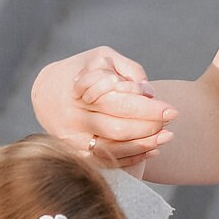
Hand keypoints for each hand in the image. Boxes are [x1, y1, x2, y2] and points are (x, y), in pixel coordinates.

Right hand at [31, 47, 171, 165]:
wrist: (46, 91)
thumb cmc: (82, 69)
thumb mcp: (103, 57)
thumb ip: (129, 69)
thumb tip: (149, 92)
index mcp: (82, 91)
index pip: (120, 103)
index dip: (149, 109)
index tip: (172, 110)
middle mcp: (75, 117)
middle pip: (118, 129)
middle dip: (149, 128)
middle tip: (170, 123)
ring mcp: (73, 138)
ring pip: (112, 149)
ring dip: (142, 146)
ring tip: (165, 138)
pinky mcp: (74, 152)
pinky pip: (105, 161)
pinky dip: (129, 158)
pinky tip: (150, 151)